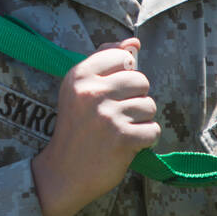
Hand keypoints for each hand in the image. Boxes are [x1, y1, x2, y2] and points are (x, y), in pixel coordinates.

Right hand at [31, 38, 158, 215]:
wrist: (63, 173)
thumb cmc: (76, 129)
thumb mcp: (80, 89)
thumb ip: (105, 60)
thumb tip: (135, 42)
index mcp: (79, 75)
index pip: (122, 56)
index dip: (123, 75)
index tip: (110, 93)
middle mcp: (92, 92)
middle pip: (141, 80)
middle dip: (135, 99)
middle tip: (116, 116)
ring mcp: (107, 115)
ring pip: (150, 105)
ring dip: (140, 121)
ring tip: (119, 131)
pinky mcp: (122, 138)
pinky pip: (153, 130)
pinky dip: (144, 140)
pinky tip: (126, 145)